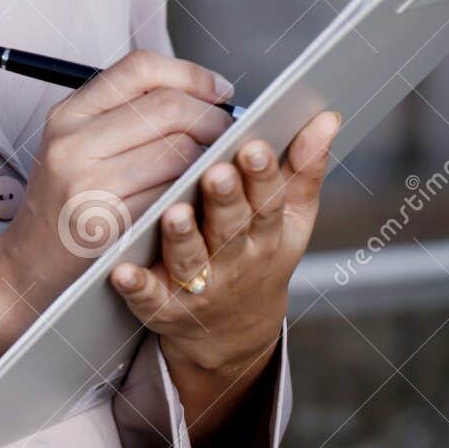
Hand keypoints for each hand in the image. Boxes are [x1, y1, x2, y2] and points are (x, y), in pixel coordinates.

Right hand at [0, 49, 234, 374]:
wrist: (30, 266)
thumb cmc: (67, 200)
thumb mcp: (78, 142)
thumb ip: (128, 111)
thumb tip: (204, 92)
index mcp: (69, 113)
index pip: (141, 67)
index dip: (191, 74)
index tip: (220, 91)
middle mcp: (73, 143)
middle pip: (169, 108)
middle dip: (214, 118)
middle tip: (232, 133)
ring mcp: (88, 186)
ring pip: (180, 152)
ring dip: (211, 159)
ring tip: (216, 167)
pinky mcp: (109, 226)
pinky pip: (174, 197)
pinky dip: (196, 195)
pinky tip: (198, 199)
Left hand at [109, 108, 340, 384]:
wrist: (233, 330)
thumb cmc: (258, 254)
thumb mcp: (292, 218)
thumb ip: (305, 168)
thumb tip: (326, 117)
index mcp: (266, 232)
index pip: (268, 199)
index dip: (262, 174)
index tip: (254, 145)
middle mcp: (235, 259)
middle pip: (231, 227)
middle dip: (225, 199)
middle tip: (216, 171)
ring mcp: (200, 286)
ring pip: (191, 259)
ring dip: (183, 238)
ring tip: (174, 212)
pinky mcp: (164, 307)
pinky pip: (149, 297)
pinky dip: (137, 285)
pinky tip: (121, 271)